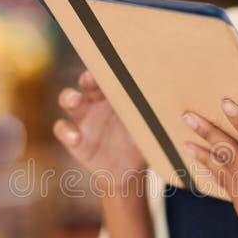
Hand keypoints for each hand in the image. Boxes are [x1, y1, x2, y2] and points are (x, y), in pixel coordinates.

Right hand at [54, 71, 145, 191]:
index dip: (108, 69)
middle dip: (87, 78)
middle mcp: (96, 102)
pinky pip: (62, 129)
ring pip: (68, 100)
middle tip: (91, 78)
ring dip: (69, 97)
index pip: (109, 76)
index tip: (112, 66)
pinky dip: (66, 131)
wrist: (128, 171)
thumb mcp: (149, 128)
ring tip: (75, 99)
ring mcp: (82, 119)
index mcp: (115, 95)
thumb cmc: (140, 142)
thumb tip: (175, 101)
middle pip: (86, 83)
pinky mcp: (74, 138)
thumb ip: (154, 115)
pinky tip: (75, 137)